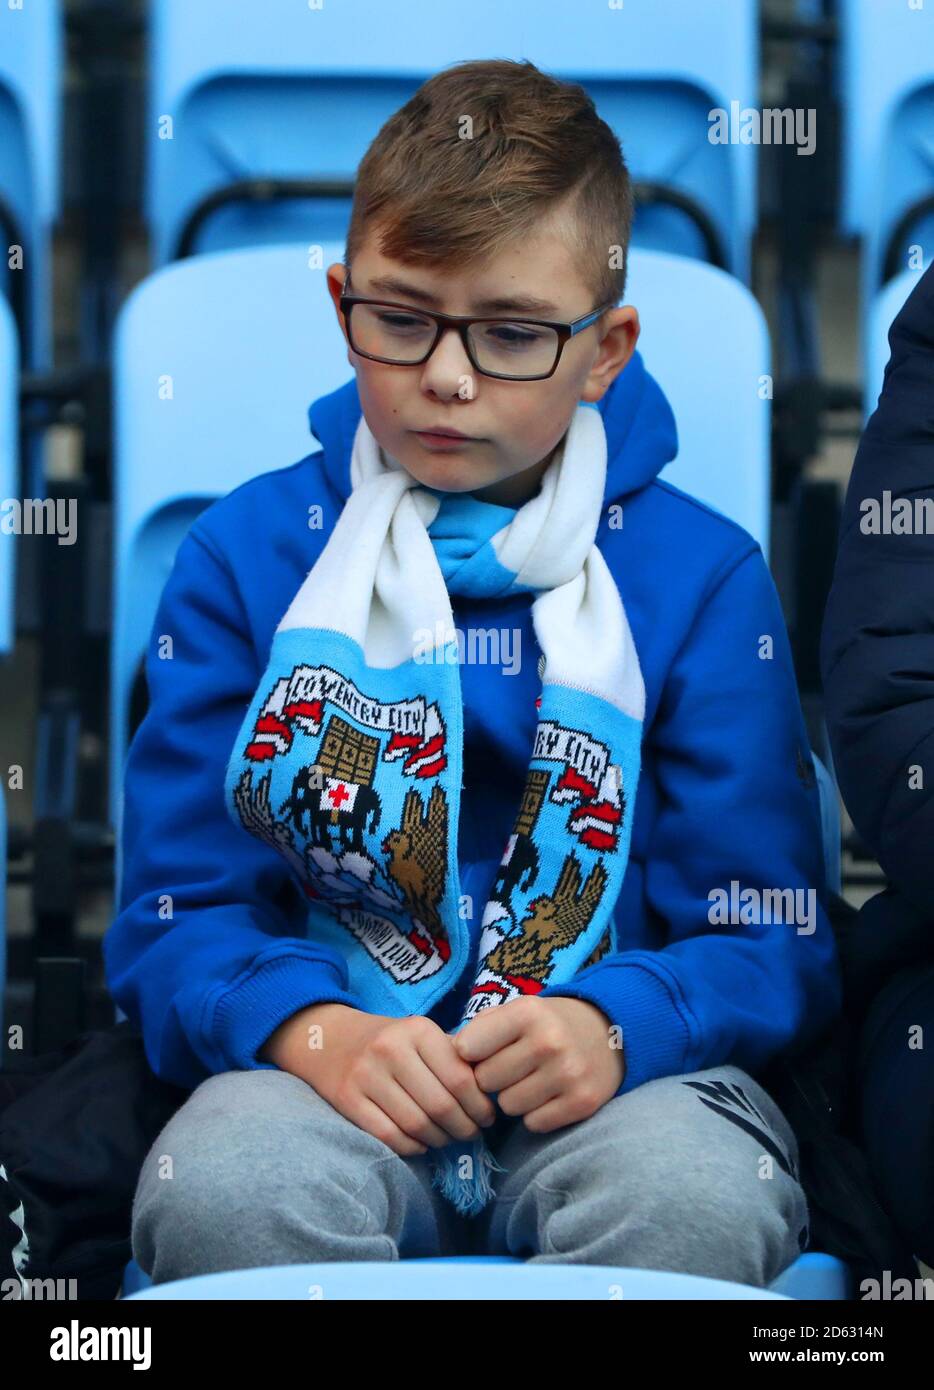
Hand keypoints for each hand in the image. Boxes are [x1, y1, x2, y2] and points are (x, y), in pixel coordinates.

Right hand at [260, 1003, 496, 1157]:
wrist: (328, 1039)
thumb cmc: (390, 1041)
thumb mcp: (421, 1035)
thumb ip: (454, 1057)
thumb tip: (495, 1091)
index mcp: (418, 1030)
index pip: (460, 1078)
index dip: (480, 1105)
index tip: (488, 1117)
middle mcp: (391, 1049)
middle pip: (441, 1106)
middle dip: (464, 1128)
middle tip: (471, 1134)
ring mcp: (366, 1075)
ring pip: (417, 1125)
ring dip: (440, 1140)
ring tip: (448, 1139)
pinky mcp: (347, 1099)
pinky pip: (390, 1136)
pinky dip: (413, 1147)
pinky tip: (421, 1143)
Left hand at [453, 996, 625, 1133]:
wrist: (608, 1033)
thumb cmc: (547, 1024)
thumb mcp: (515, 1010)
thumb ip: (479, 1030)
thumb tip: (444, 1060)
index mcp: (527, 1012)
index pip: (467, 1048)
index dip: (470, 1055)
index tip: (482, 1052)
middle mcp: (549, 1041)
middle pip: (486, 1081)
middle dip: (493, 1078)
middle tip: (511, 1068)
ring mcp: (569, 1073)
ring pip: (508, 1106)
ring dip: (513, 1099)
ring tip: (530, 1081)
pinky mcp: (583, 1102)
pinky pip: (534, 1124)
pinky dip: (535, 1115)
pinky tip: (548, 1096)